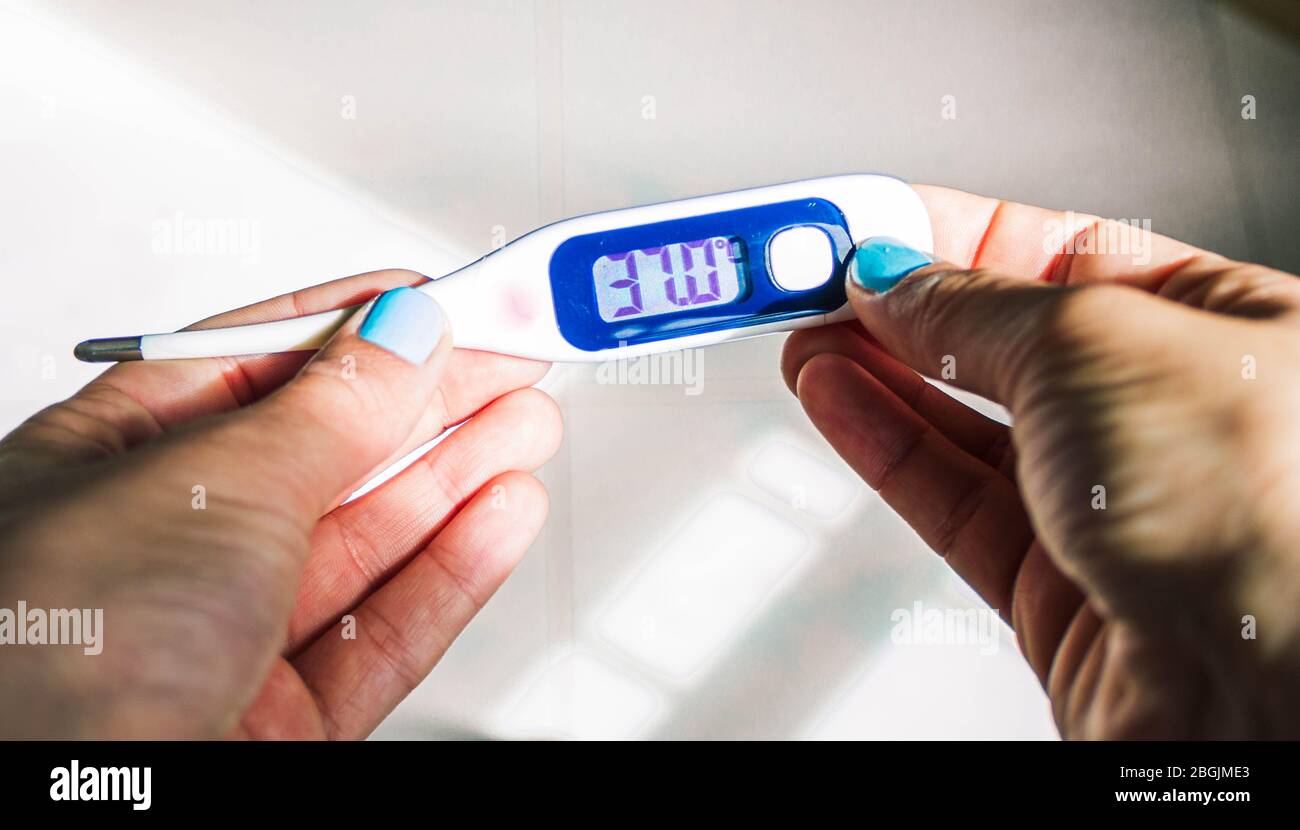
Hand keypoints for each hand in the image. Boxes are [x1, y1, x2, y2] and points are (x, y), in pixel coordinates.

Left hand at [0, 270, 561, 738]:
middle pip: (324, 454)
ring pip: (366, 544)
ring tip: (528, 425)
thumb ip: (328, 411)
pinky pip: (384, 633)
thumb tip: (403, 334)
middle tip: (513, 359)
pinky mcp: (283, 724)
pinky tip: (502, 514)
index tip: (446, 300)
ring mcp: (224, 641)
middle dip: (429, 402)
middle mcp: (160, 551)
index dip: (359, 327)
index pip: (252, 368)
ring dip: (457, 478)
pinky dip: (454, 571)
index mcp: (102, 467)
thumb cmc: (52, 657)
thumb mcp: (212, 486)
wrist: (59, 824)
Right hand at [784, 187, 1299, 737]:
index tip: (856, 221)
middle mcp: (1162, 413)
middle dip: (893, 304)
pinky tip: (834, 397)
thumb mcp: (1097, 341)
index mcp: (1217, 324)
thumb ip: (977, 307)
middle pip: (995, 339)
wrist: (1268, 685)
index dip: (942, 232)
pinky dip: (883, 443)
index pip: (1050, 250)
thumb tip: (894, 281)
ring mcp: (1106, 504)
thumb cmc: (1264, 501)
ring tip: (802, 335)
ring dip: (872, 372)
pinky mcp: (1050, 587)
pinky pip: (948, 497)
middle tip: (804, 276)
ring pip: (961, 423)